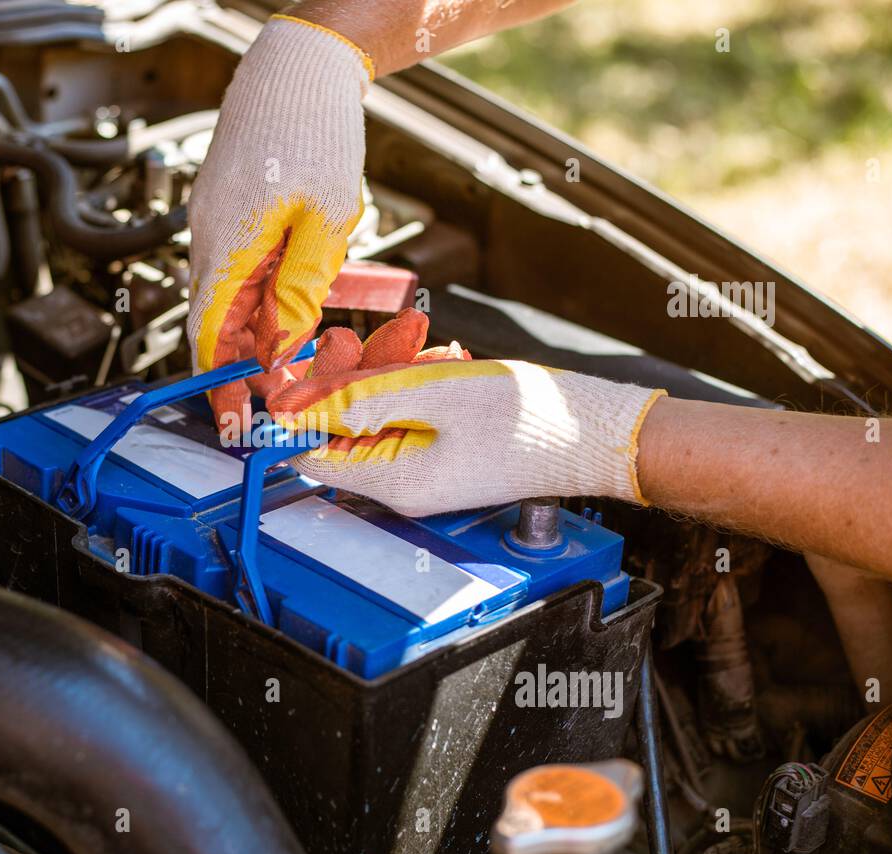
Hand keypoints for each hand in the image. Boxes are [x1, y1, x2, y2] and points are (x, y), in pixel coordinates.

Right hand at [186, 14, 372, 429]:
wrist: (299, 66)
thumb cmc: (317, 131)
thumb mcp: (327, 222)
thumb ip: (301, 289)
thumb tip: (282, 346)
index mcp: (227, 246)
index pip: (212, 336)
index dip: (222, 386)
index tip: (235, 423)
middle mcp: (207, 238)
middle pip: (215, 324)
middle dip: (242, 369)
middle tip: (276, 403)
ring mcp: (212, 224)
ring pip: (227, 299)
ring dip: (254, 334)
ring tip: (292, 361)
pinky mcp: (225, 212)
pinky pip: (234, 271)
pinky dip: (256, 300)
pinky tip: (288, 308)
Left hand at [267, 311, 665, 516]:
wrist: (597, 431)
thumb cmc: (529, 419)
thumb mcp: (432, 392)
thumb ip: (358, 399)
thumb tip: (293, 406)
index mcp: (392, 479)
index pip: (311, 451)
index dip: (297, 407)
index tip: (295, 365)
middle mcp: (402, 482)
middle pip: (343, 426)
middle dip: (347, 373)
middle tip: (357, 334)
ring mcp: (425, 466)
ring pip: (379, 410)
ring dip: (389, 367)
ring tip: (418, 336)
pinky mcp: (446, 449)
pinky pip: (412, 411)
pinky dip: (418, 379)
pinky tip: (443, 356)